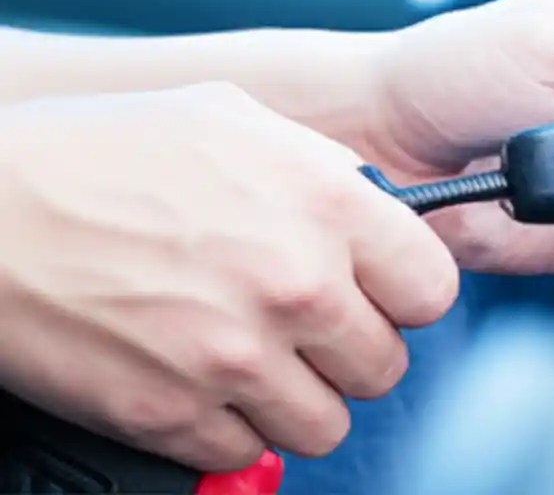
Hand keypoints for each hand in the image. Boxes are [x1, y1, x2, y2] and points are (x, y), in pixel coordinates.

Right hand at [0, 83, 456, 470]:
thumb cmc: (99, 155)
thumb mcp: (234, 121)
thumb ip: (323, 171)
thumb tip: (378, 211)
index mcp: (326, 206)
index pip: (433, 289)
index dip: (405, 294)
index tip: (380, 292)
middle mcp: (296, 287)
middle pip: (386, 366)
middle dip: (350, 349)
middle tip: (308, 327)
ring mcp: (237, 359)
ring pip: (326, 424)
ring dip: (298, 397)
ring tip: (257, 357)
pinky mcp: (176, 417)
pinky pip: (250, 452)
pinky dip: (232, 426)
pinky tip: (202, 379)